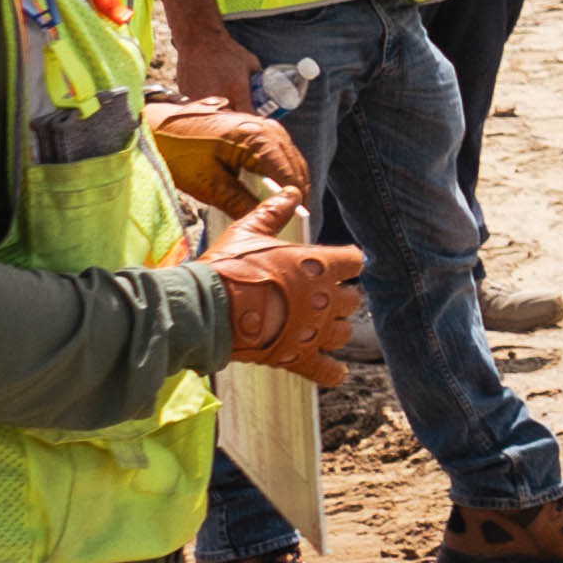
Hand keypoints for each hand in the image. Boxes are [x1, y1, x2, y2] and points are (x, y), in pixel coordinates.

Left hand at [147, 102, 308, 216]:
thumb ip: (240, 202)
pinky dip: (277, 175)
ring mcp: (264, 126)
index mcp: (259, 138)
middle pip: (295, 168)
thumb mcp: (207, 184)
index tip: (295, 226)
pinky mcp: (257, 130)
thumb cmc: (177, 151)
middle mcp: (268, 128)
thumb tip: (266, 219)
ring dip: (287, 185)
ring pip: (289, 162)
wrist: (156, 126)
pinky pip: (278, 156)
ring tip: (280, 211)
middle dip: (295, 196)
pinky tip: (268, 193)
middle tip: (290, 223)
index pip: (290, 176)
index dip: (296, 203)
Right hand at [170, 22, 257, 112]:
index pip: (248, 115)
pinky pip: (198, 107)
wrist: (199, 40)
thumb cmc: (227, 51)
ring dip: (219, 113)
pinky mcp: (187, 95)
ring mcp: (200, 97)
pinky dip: (204, 105)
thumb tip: (266, 90)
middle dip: (236, 120)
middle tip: (240, 114)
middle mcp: (218, 95)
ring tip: (223, 103)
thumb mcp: (250, 63)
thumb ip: (257, 78)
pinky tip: (207, 94)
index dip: (253, 120)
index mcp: (237, 89)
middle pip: (229, 119)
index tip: (257, 120)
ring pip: (212, 115)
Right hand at [212, 208, 362, 380]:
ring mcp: (315, 330)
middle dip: (339, 298)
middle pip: (352, 299)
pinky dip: (332, 372)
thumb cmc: (229, 268)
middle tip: (319, 298)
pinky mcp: (299, 357)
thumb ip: (273, 212)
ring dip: (333, 330)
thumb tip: (290, 190)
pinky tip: (334, 370)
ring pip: (343, 333)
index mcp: (321, 264)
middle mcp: (326, 298)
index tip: (336, 264)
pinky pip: (327, 371)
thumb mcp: (249, 232)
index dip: (346, 262)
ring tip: (317, 327)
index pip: (355, 260)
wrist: (207, 309)